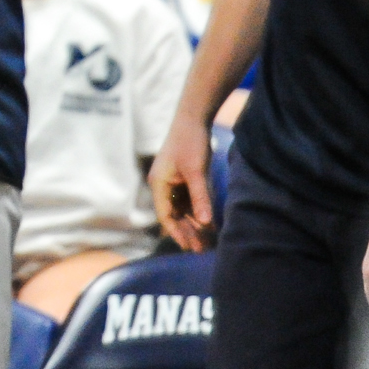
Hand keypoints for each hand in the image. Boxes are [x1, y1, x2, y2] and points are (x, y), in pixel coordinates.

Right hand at [149, 113, 215, 251]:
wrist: (193, 118)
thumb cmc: (190, 143)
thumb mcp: (196, 172)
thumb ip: (200, 198)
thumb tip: (206, 224)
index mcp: (159, 184)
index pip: (166, 215)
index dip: (177, 233)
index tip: (189, 247)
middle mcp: (163, 185)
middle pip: (173, 215)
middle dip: (186, 232)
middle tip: (201, 250)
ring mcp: (173, 182)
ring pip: (182, 209)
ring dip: (193, 224)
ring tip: (207, 241)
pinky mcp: (183, 178)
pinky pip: (189, 201)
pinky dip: (198, 212)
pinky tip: (210, 224)